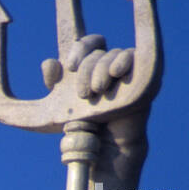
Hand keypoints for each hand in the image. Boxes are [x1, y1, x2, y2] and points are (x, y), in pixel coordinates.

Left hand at [43, 33, 148, 178]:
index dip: (78, 49)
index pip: (84, 44)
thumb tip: (49, 63)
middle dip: (85, 67)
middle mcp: (102, 67)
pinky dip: (122, 61)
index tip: (70, 66)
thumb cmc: (79, 128)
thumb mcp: (54, 107)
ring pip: (111, 54)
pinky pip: (132, 56)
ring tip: (96, 92)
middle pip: (96, 46)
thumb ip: (51, 85)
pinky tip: (115, 72)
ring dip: (100, 71)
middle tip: (82, 92)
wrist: (102, 145)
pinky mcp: (139, 77)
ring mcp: (121, 71)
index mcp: (84, 69)